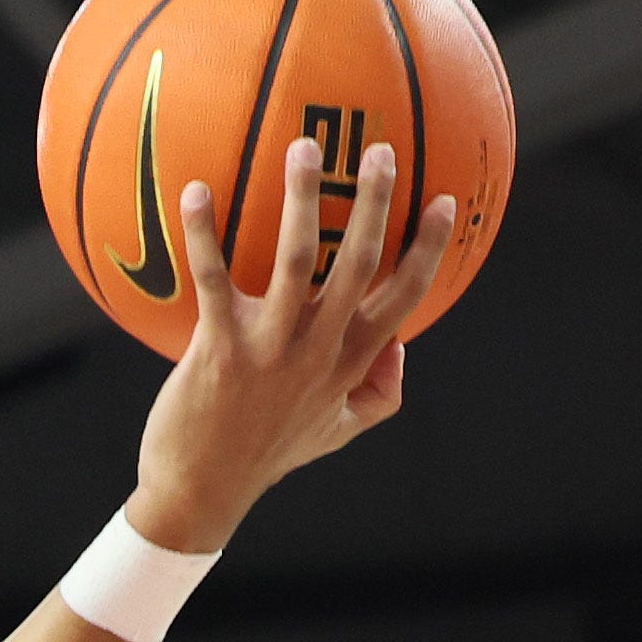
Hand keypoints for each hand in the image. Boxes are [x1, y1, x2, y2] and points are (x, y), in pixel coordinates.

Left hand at [130, 138, 459, 552]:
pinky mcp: (220, 348)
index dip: (427, 248)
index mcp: (350, 362)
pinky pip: (213, 278)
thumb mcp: (336, 432)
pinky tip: (197, 190)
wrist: (201, 494)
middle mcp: (318, 348)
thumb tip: (402, 347)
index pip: (404, 296)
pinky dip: (203, 233)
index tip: (444, 201)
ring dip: (304, 197)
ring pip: (299, 257)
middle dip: (378, 201)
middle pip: (362, 262)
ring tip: (303, 147)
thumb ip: (379, 393)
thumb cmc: (265, 453)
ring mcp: (271, 346)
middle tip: (381, 149)